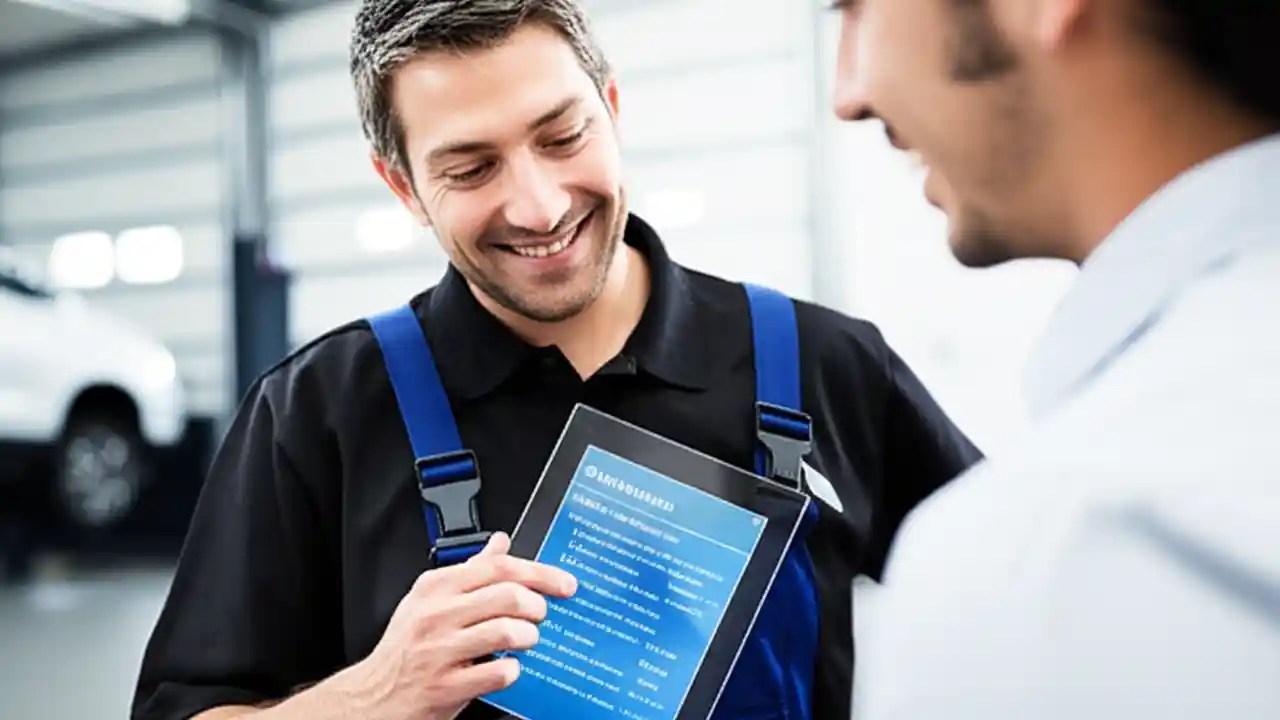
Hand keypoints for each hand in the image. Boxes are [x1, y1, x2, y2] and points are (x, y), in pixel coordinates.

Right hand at [340, 532, 576, 719]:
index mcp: (436, 588)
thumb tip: (500, 543)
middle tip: (540, 615)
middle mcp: (436, 615)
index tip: (563, 583)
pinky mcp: (445, 687)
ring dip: (528, 637)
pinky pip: (497, 673)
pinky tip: (506, 669)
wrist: (371, 698)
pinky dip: (512, 671)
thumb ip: (468, 571)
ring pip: (506, 632)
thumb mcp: (429, 601)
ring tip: (525, 641)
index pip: (498, 567)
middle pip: (508, 596)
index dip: (539, 573)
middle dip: (537, 606)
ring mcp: (440, 652)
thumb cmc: (405, 650)